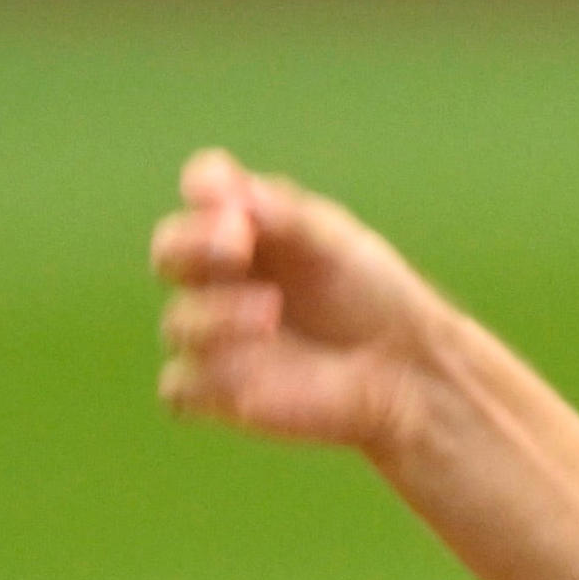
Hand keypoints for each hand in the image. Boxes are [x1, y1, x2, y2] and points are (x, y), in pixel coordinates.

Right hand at [150, 148, 441, 453]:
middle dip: (193, 241)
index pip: (204, 190)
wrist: (408, 372)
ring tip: (270, 313)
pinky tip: (249, 378)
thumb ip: (285, 216)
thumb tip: (229, 195)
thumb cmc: (376, 299)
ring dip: (217, 312)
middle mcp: (221, 276)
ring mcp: (215, 335)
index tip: (230, 196)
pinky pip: (180, 388)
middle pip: (169, 250)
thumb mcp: (338, 244)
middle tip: (236, 241)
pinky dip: (206, 378)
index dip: (205, 186)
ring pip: (178, 321)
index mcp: (247, 227)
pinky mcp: (218, 393)